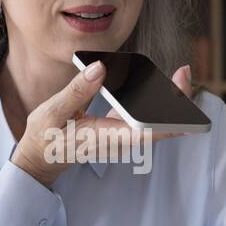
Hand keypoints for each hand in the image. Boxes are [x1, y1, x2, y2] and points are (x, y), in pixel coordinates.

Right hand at [10, 61, 194, 186]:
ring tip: (180, 74)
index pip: (145, 131)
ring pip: (153, 122)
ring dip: (169, 101)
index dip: (168, 118)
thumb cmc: (46, 137)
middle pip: (158, 126)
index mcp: (105, 136)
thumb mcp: (53, 111)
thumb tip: (100, 69)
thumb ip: (77, 90)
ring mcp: (120, 134)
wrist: (41, 156)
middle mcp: (118, 138)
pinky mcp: (118, 127)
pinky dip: (154, 101)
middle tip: (184, 72)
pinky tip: (159, 82)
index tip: (181, 100)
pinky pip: (143, 116)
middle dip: (176, 102)